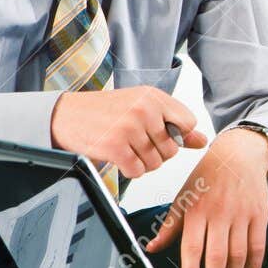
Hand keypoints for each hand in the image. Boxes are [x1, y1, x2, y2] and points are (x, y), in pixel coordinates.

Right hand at [50, 87, 208, 178]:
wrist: (65, 116)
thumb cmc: (105, 112)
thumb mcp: (143, 109)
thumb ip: (174, 124)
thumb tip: (202, 141)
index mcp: (154, 96)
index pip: (188, 123)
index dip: (176, 135)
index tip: (159, 134)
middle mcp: (144, 109)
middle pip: (173, 149)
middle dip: (157, 153)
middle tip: (135, 143)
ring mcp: (130, 127)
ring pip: (156, 163)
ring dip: (141, 162)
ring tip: (125, 148)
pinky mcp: (115, 146)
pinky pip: (138, 171)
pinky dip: (129, 170)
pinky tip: (119, 158)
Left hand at [147, 127, 267, 267]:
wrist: (238, 155)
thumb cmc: (207, 177)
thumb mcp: (183, 197)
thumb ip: (169, 226)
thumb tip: (151, 248)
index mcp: (196, 210)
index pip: (193, 247)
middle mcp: (219, 213)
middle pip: (217, 256)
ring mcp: (242, 215)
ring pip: (238, 255)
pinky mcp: (260, 216)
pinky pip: (257, 247)